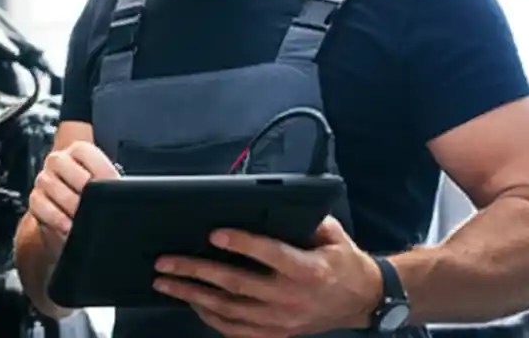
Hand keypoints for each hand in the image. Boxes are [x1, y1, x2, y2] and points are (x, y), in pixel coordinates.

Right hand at [28, 141, 118, 250]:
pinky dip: (56, 218)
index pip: (86, 152)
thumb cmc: (92, 199)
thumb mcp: (105, 186)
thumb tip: (121, 188)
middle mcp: (58, 161)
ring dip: (70, 204)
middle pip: (62, 164)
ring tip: (84, 218)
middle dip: (82, 187)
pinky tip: (69, 226)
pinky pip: (41, 205)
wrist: (71, 218)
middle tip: (95, 202)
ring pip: (51, 185)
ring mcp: (44, 179)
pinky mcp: (35, 199)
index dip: (101, 170)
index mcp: (79, 152)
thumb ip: (110, 182)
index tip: (113, 186)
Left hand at [153, 216, 382, 337]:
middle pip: (236, 284)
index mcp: (308, 269)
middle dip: (196, 271)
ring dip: (193, 296)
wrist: (363, 300)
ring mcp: (282, 321)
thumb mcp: (332, 234)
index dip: (241, 244)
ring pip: (229, 311)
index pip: (269, 254)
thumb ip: (304, 220)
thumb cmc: (342, 261)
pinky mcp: (277, 334)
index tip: (213, 233)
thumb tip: (272, 203)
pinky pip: (236, 331)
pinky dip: (210, 318)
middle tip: (165, 262)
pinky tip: (191, 303)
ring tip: (165, 283)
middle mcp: (291, 298)